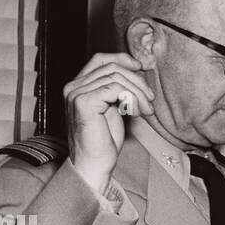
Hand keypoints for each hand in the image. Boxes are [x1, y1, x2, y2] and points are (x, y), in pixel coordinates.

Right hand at [64, 52, 154, 190]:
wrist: (94, 165)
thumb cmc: (103, 142)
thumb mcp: (113, 109)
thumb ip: (118, 90)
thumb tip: (137, 72)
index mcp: (78, 86)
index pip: (100, 59)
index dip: (123, 59)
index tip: (141, 68)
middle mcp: (73, 87)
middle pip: (111, 67)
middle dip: (137, 81)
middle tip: (150, 99)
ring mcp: (76, 94)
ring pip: (116, 78)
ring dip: (138, 93)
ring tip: (147, 110)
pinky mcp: (83, 102)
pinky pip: (115, 89)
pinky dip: (131, 98)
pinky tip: (136, 112)